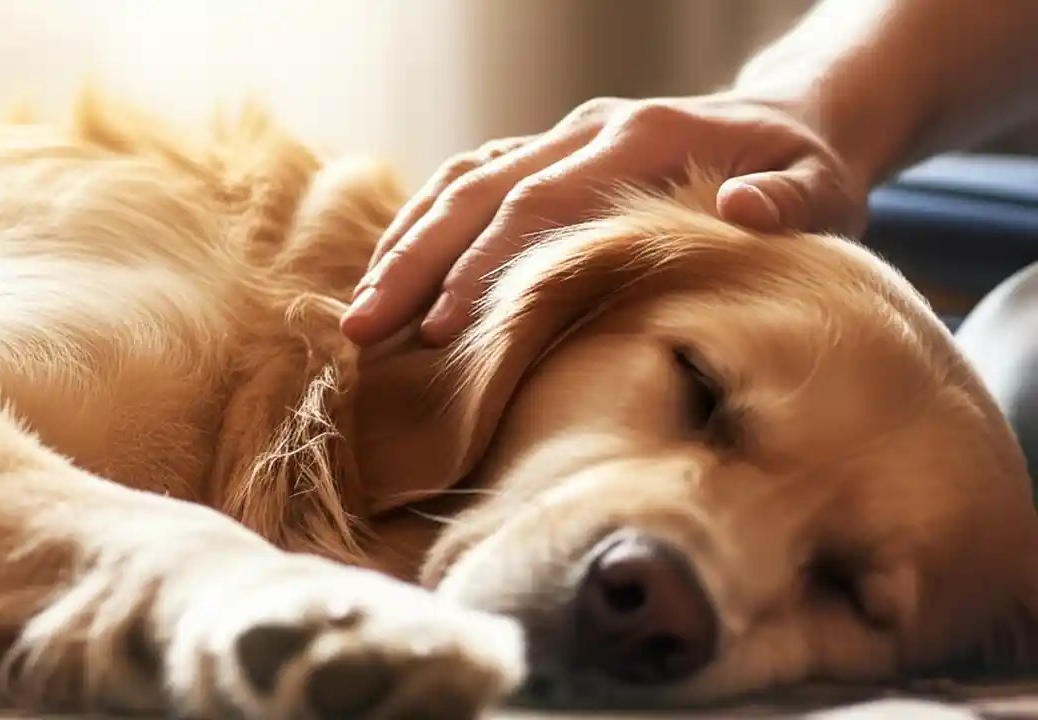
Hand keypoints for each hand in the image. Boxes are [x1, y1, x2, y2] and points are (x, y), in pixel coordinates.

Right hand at [340, 94, 867, 346]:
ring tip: (361, 312)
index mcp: (639, 139)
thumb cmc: (803, 170)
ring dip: (405, 245)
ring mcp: (560, 137)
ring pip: (461, 183)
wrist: (791, 121)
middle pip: (478, 192)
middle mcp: (585, 130)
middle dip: (415, 262)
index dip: (484, 267)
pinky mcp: (550, 155)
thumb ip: (785, 201)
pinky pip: (471, 179)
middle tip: (364, 330)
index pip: (539, 204)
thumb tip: (736, 212)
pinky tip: (394, 271)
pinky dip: (425, 224)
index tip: (442, 331)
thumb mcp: (820, 188)